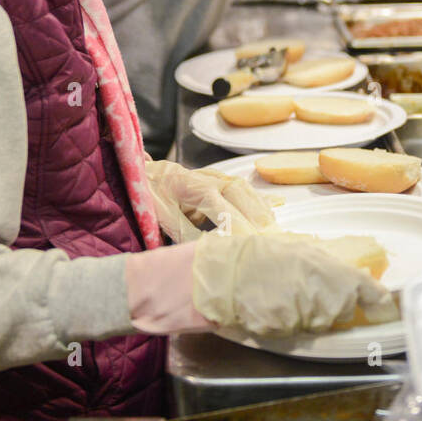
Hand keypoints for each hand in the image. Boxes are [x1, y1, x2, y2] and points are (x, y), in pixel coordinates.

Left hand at [144, 160, 276, 242]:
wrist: (145, 172)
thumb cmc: (151, 193)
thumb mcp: (161, 215)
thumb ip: (184, 231)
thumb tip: (207, 248)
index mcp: (195, 186)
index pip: (224, 209)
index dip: (238, 227)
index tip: (248, 244)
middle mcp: (211, 179)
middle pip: (241, 197)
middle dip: (257, 219)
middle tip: (270, 240)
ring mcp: (217, 177)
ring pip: (246, 191)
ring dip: (262, 210)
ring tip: (275, 230)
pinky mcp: (220, 181)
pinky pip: (245, 189)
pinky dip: (260, 198)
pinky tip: (276, 206)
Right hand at [192, 231, 393, 335]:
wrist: (219, 276)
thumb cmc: (254, 256)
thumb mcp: (295, 248)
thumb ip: (325, 262)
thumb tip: (351, 273)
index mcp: (329, 269)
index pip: (368, 291)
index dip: (378, 300)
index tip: (385, 304)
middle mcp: (323, 296)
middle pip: (345, 309)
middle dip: (336, 303)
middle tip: (312, 287)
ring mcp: (305, 318)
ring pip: (323, 323)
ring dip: (313, 313)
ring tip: (287, 293)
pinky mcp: (289, 334)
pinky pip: (300, 332)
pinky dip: (292, 322)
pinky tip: (275, 306)